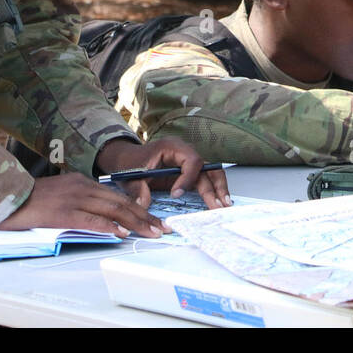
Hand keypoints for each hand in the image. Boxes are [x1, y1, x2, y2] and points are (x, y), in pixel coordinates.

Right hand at [0, 172, 167, 237]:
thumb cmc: (31, 200)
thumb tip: (105, 220)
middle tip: (162, 228)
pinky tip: (121, 233)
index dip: (139, 209)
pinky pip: (91, 219)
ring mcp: (74, 198)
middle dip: (145, 216)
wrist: (6, 197)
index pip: (118, 196)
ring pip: (112, 210)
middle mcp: (82, 187)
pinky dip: (108, 227)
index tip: (154, 220)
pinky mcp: (64, 212)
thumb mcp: (61, 194)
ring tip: (151, 233)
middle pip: (121, 202)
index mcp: (83, 182)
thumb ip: (81, 201)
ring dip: (135, 223)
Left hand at [96, 136, 232, 210]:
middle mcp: (184, 153)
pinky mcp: (188, 173)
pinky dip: (212, 191)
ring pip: (210, 174)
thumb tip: (143, 205)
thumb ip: (137, 190)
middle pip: (207, 167)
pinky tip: (218, 203)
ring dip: (219, 189)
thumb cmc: (130, 163)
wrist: (127, 159)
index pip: (191, 160)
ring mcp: (188, 163)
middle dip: (215, 186)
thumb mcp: (130, 176)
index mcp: (172, 147)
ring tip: (225, 205)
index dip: (187, 178)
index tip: (176, 194)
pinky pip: (204, 180)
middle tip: (220, 204)